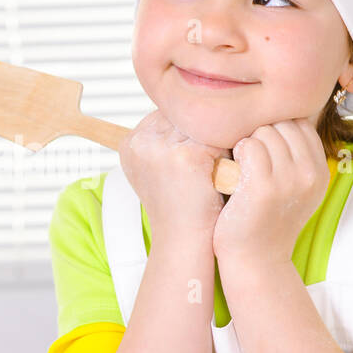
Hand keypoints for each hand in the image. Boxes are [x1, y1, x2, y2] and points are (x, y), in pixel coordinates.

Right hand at [119, 109, 230, 244]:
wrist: (182, 240)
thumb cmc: (175, 206)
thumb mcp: (154, 170)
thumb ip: (160, 141)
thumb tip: (183, 112)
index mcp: (129, 143)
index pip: (166, 116)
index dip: (184, 133)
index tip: (192, 156)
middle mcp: (140, 142)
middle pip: (182, 118)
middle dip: (198, 135)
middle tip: (205, 163)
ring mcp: (161, 148)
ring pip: (200, 126)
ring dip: (213, 143)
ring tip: (213, 169)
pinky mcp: (186, 157)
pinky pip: (216, 139)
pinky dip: (223, 155)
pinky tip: (220, 173)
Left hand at [213, 119, 327, 266]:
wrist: (255, 260)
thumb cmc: (266, 219)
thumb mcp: (294, 188)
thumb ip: (295, 155)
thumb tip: (282, 110)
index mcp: (320, 172)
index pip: (301, 123)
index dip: (276, 129)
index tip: (263, 150)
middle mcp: (311, 175)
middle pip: (282, 123)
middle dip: (261, 134)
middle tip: (249, 160)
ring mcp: (289, 181)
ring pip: (265, 131)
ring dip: (247, 144)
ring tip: (242, 167)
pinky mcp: (263, 188)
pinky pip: (248, 146)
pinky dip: (236, 154)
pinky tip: (233, 172)